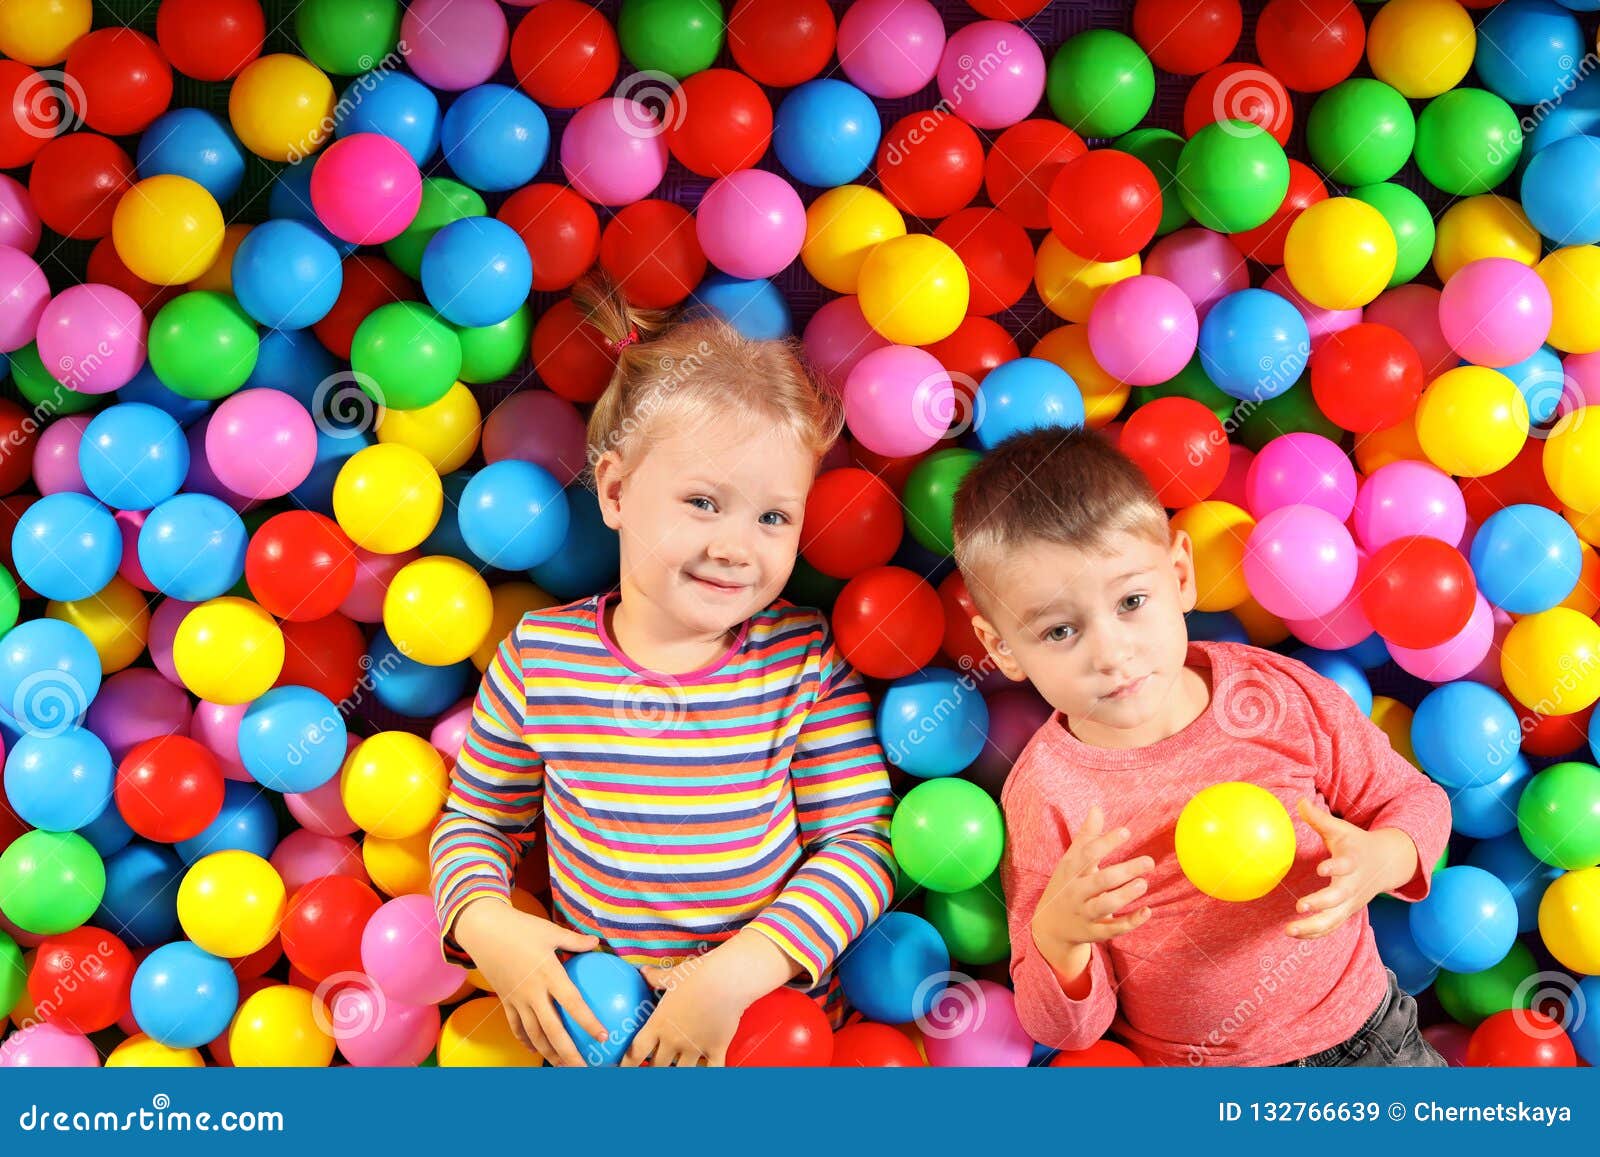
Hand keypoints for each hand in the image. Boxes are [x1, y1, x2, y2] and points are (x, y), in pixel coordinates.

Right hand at [452, 898, 608, 1065]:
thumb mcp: (550, 930)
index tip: (603, 1037)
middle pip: (552, 1030)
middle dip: (568, 1052)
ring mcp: (517, 999)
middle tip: (583, 1068)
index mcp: (549, 974)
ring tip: (563, 1066)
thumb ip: (575, 941)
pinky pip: (516, 1026)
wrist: (483, 930)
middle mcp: (533, 992)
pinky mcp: (505, 1001)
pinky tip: (536, 1050)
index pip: (572, 1003)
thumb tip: (597, 942)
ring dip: (549, 1053)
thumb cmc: (520, 927)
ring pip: (534, 1034)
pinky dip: (526, 1041)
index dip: (588, 1022)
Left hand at [621, 930, 801, 1067]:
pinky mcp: (716, 1048)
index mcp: (659, 1023)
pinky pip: (712, 1071)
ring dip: (678, 1076)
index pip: (636, 1052)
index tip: (621, 1070)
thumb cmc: (698, 974)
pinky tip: (707, 1079)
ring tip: (676, 1076)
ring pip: (681, 1074)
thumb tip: (643, 971)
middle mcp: (674, 1040)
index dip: (626, 1065)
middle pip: (657, 1067)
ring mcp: (695, 1047)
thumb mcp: (673, 975)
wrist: (727, 979)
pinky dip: (709, 1076)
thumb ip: (656, 978)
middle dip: (653, 1071)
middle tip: (653, 1070)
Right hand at [1029, 805, 1153, 961]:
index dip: (1106, 842)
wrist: (1050, 926)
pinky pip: (1113, 928)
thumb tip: (1096, 808)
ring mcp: (1085, 913)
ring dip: (1126, 895)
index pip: (1087, 854)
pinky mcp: (1094, 932)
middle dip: (1125, 870)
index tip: (1126, 832)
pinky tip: (1147, 911)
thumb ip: (1086, 836)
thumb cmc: (1066, 885)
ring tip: (1143, 883)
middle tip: (1149, 862)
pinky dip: (1131, 921)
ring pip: (1106, 905)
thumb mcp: (1070, 862)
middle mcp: (1076, 892)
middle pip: (1101, 880)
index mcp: (1071, 871)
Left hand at [1287, 800, 1418, 938]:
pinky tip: (1294, 935)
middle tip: (1300, 907)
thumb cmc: (1356, 844)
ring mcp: (1351, 902)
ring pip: (1334, 919)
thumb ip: (1319, 819)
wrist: (1386, 864)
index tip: (1321, 868)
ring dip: (1313, 927)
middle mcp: (1353, 886)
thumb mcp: (1341, 829)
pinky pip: (1331, 927)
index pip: (1345, 865)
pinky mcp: (1346, 912)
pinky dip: (1314, 933)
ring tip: (1289, 930)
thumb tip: (1298, 801)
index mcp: (1352, 862)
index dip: (1334, 867)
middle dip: (1321, 904)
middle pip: (1339, 898)